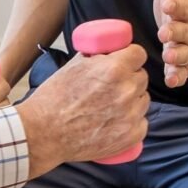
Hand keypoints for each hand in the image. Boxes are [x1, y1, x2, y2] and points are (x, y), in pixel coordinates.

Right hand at [17, 44, 148, 177]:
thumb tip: (106, 52)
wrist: (44, 133)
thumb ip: (95, 58)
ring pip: (143, 100)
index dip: (131, 57)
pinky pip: (141, 123)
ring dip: (132, 101)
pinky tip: (114, 123)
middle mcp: (126, 91)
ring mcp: (131, 115)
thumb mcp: (73, 66)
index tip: (126, 62)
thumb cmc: (54, 99)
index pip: (139, 54)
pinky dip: (131, 122)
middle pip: (141, 77)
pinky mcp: (131, 135)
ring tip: (111, 107)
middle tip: (113, 86)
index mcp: (113, 69)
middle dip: (130, 79)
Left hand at [152, 0, 187, 86]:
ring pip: (186, 54)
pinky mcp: (186, 66)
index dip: (176, 5)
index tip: (167, 2)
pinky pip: (183, 73)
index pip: (184, 7)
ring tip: (168, 56)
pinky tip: (171, 81)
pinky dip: (178, 77)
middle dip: (176, 32)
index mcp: (187, 12)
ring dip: (177, 56)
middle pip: (185, 32)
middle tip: (164, 32)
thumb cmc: (181, 9)